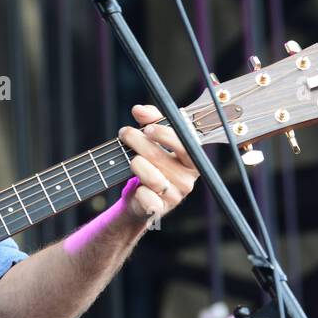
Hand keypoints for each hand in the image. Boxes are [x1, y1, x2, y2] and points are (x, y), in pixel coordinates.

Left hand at [118, 104, 198, 229]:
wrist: (140, 196)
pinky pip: (147, 198)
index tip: (148, 128)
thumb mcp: (152, 139)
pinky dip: (139, 191)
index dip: (167, 135)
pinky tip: (136, 186)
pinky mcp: (160, 208)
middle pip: (161, 158)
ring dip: (136, 164)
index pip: (186, 144)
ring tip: (130, 159)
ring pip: (153, 178)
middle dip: (139, 142)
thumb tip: (139, 109)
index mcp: (191, 159)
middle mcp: (187, 178)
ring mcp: (174, 195)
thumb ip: (150, 120)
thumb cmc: (150, 162)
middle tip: (125, 133)